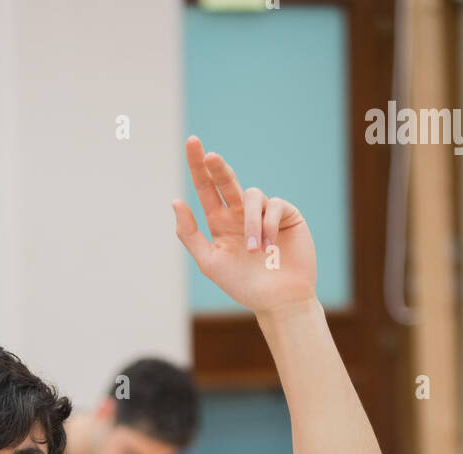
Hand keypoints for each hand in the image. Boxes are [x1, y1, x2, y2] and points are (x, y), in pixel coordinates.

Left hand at [173, 136, 316, 314]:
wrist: (279, 301)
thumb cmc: (244, 286)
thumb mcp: (210, 262)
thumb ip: (190, 234)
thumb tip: (175, 201)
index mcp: (220, 222)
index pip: (206, 188)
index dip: (198, 166)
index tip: (192, 142)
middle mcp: (241, 213)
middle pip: (226, 180)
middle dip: (217, 166)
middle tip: (209, 157)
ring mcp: (264, 213)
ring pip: (253, 195)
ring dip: (251, 223)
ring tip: (255, 250)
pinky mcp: (286, 215)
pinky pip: (275, 206)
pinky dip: (268, 225)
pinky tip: (269, 246)